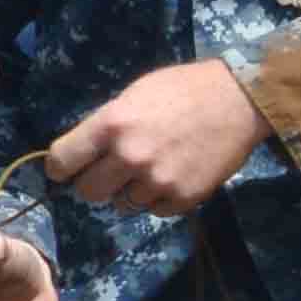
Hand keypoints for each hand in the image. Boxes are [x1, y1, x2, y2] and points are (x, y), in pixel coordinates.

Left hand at [39, 57, 264, 216]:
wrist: (240, 101)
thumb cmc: (182, 90)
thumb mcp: (133, 96)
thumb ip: (105, 126)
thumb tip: (80, 154)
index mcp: (111, 125)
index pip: (61, 161)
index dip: (60, 167)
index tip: (66, 169)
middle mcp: (129, 156)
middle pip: (87, 192)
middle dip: (95, 183)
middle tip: (112, 171)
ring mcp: (157, 180)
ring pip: (122, 204)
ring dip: (131, 191)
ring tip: (154, 167)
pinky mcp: (182, 198)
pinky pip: (154, 210)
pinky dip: (160, 198)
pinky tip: (174, 175)